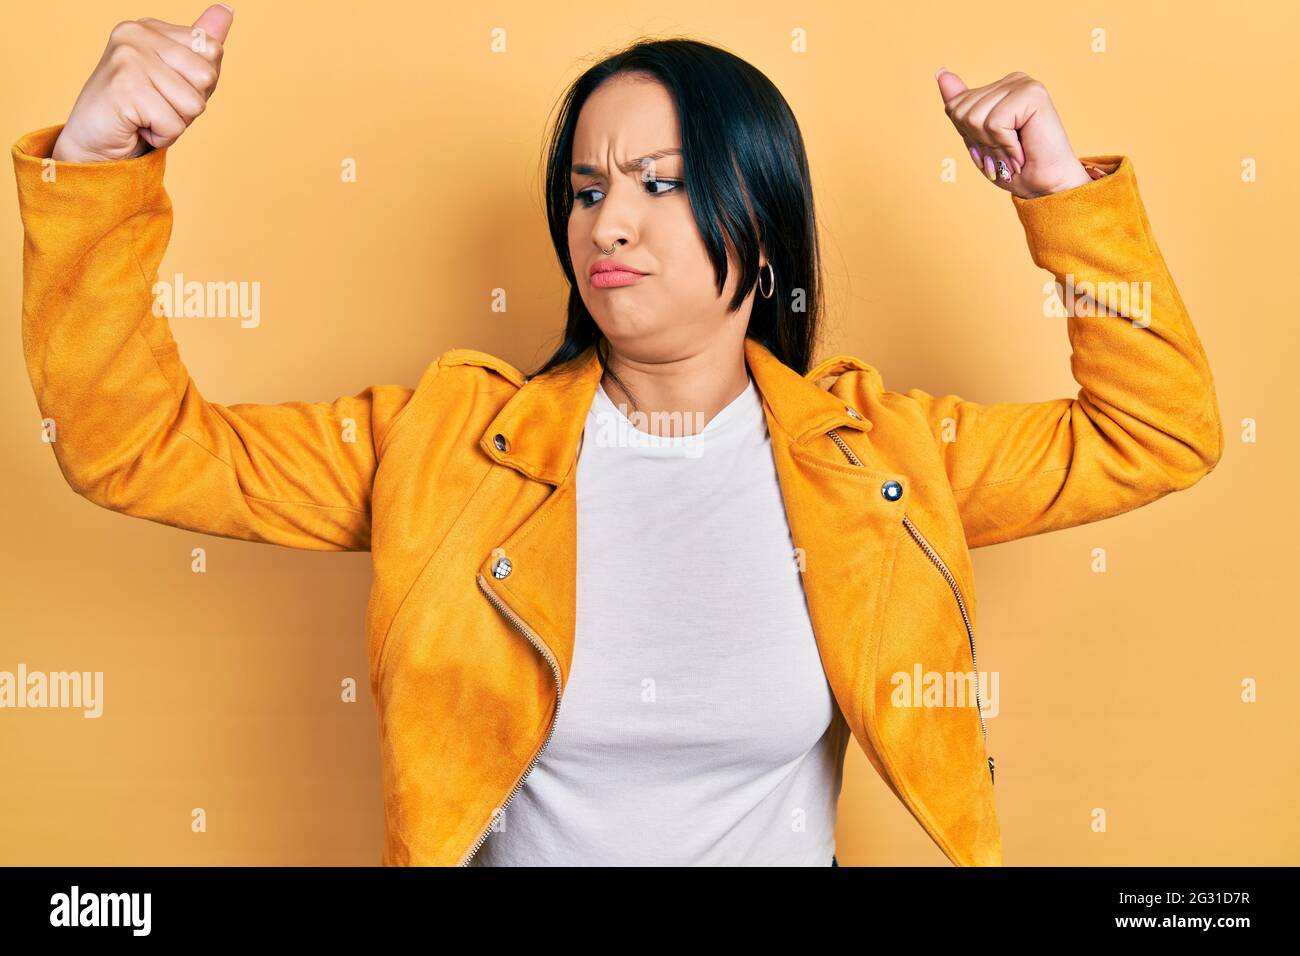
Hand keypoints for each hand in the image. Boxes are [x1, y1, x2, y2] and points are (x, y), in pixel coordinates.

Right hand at [51, 4, 234, 163]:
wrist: (93, 143)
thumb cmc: (140, 111)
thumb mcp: (179, 77)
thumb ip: (201, 47)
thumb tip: (227, 9)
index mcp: (150, 26)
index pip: (213, 50)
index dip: (200, 83)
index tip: (167, 89)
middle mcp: (135, 33)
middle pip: (207, 76)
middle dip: (190, 105)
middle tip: (156, 106)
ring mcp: (128, 57)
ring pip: (194, 104)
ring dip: (176, 123)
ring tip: (146, 117)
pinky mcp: (125, 87)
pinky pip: (174, 125)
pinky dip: (162, 136)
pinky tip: (137, 127)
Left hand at [935, 68, 1091, 198]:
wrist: (1045, 186)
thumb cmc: (1012, 167)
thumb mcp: (976, 137)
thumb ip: (959, 106)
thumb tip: (941, 72)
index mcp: (998, 87)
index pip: (954, 106)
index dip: (968, 136)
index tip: (993, 147)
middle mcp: (1011, 80)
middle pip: (962, 112)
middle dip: (979, 142)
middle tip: (1004, 153)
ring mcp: (1023, 84)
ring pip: (975, 118)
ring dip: (992, 146)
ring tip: (1013, 152)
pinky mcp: (1032, 94)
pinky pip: (994, 123)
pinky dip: (1004, 145)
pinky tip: (1022, 149)